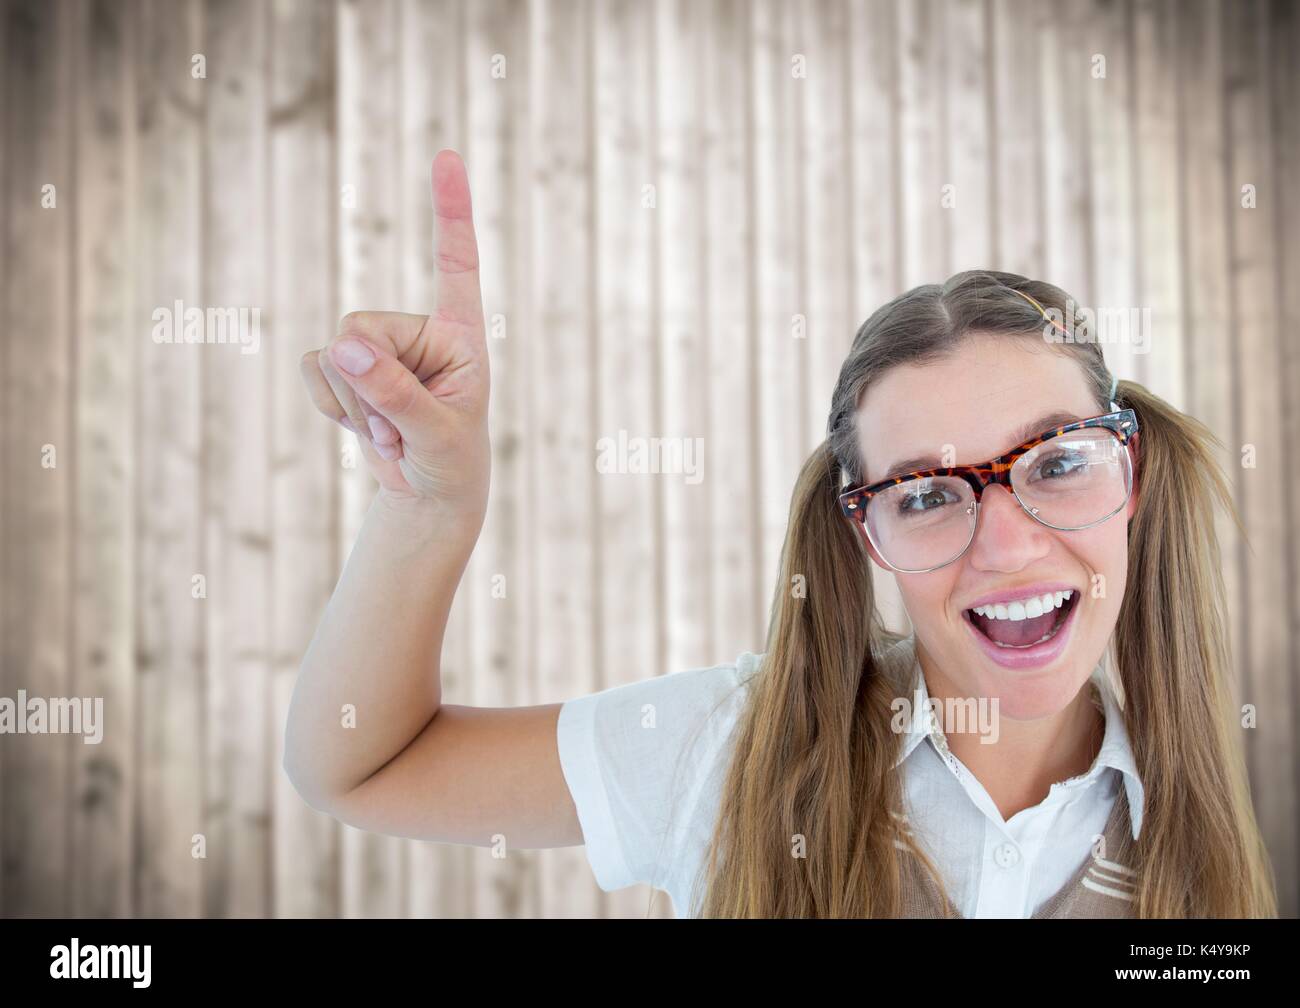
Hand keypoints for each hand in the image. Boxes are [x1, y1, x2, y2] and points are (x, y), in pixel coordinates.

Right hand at [300, 149, 489, 515]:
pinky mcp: (348, 369)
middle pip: (362, 326)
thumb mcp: (435, 433)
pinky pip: (315, 370)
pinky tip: (363, 428)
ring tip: (391, 433)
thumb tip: (341, 345)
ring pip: (335, 351)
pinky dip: (331, 407)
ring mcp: (380, 347)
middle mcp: (419, 330)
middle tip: (401, 428)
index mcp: (460, 333)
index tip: (446, 156)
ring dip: (354, 405)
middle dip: (369, 386)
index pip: (456, 262)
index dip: (450, 211)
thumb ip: (394, 392)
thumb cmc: (453, 462)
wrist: (428, 496)